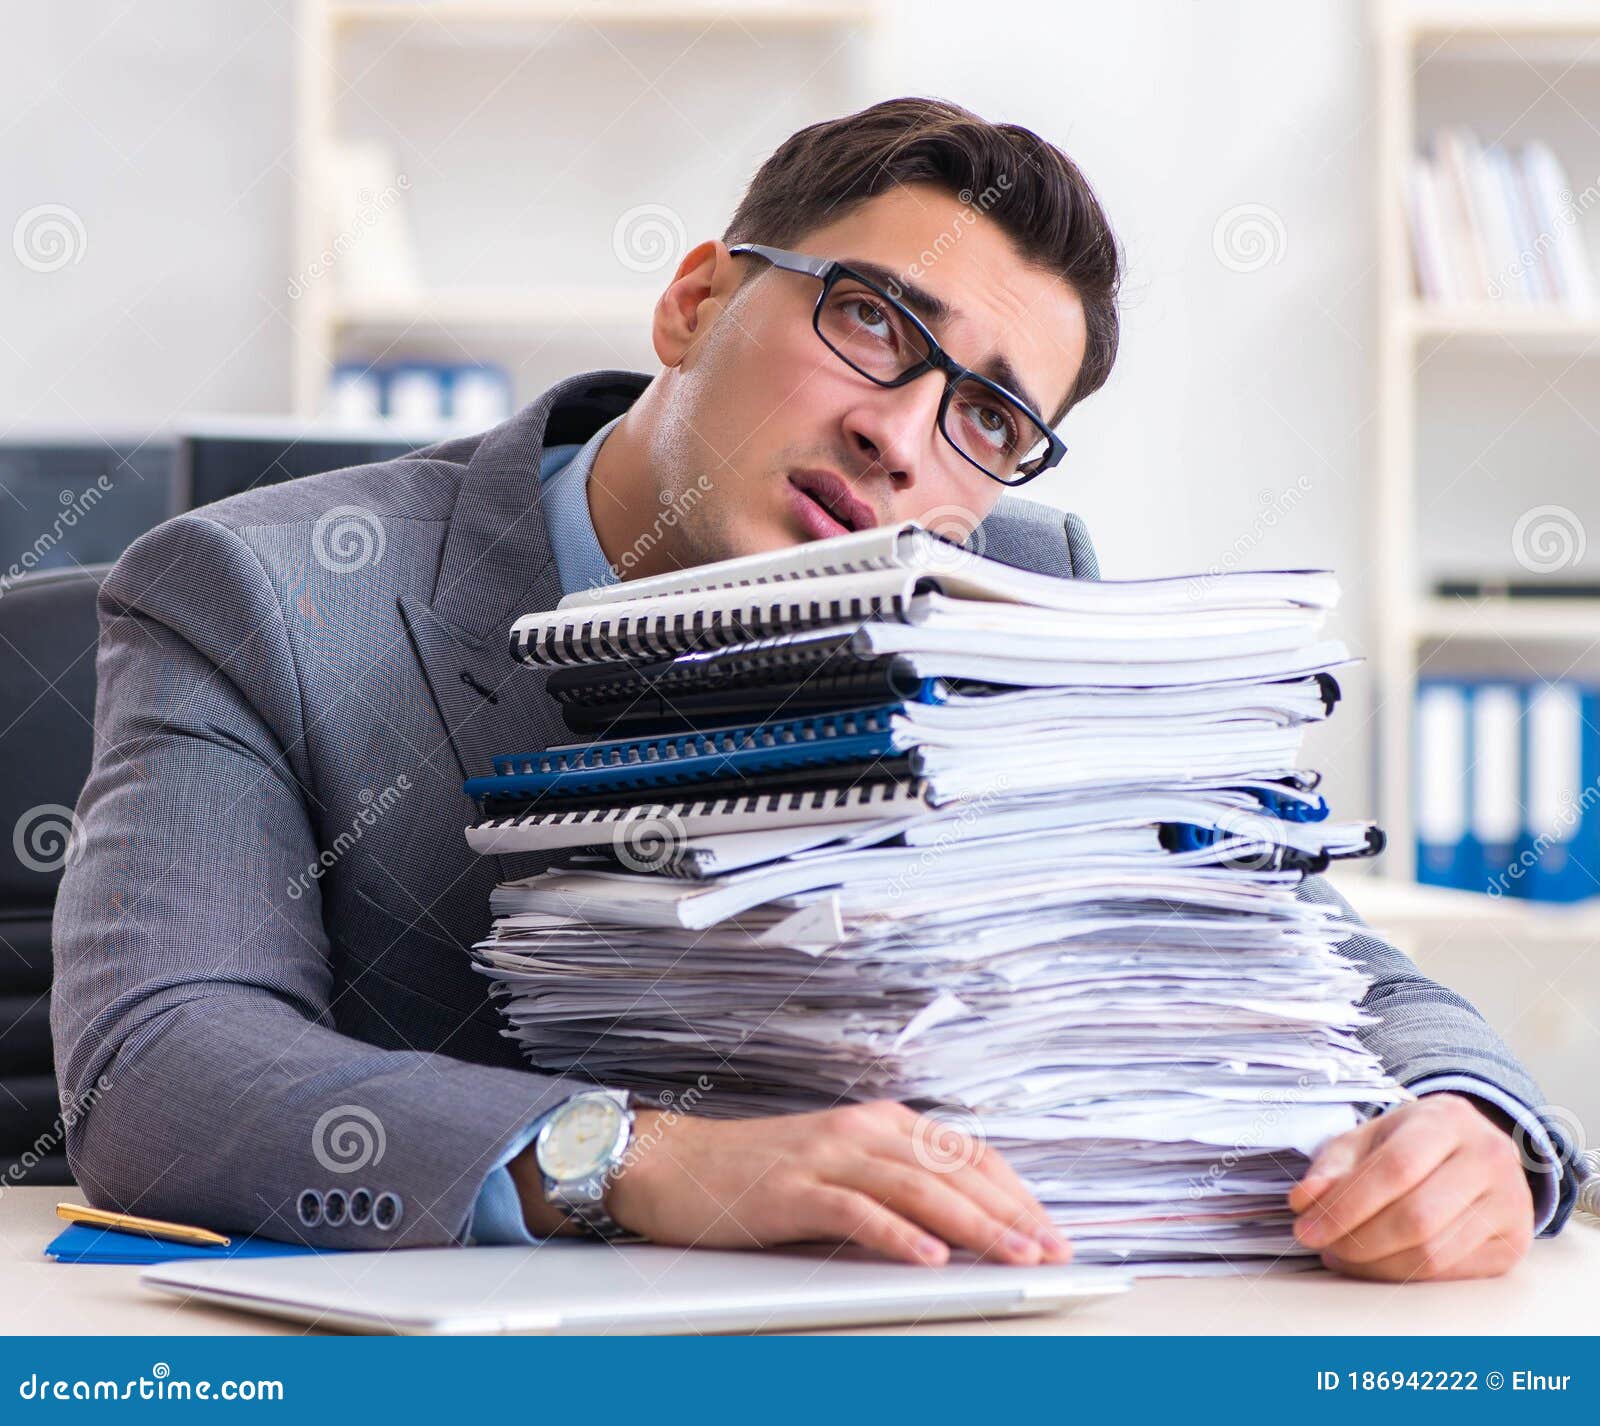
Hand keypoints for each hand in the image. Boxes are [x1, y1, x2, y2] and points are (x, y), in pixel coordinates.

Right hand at [518, 1100, 1070, 1267]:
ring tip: (1014, 1255)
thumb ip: (891, 1184)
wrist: (672, 1163)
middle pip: (951, 1168)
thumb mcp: (837, 1168)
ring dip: (973, 1224)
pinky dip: (898, 1234)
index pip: (964, 1152)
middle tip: (1051, 1249)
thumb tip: (960, 1224)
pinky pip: (857, 1209)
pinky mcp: (792, 1188)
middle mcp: (859, 1130)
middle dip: (1009, 1211)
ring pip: (916, 1186)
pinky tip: (931, 1258)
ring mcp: (825, 1155)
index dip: (1013, 1189)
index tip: (1048, 1226)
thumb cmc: (757, 1173)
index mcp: (877, 1122)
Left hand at [1288, 1093, 1533, 1281]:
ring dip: (1374, 1264)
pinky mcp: (1512, 1246)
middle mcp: (1488, 1160)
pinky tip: (1375, 1264)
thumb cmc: (1413, 1142)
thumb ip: (1332, 1165)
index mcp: (1448, 1121)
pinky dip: (1402, 1275)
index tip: (1306, 1226)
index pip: (1394, 1170)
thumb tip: (1302, 1202)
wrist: (1475, 1148)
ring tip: (1342, 1255)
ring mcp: (1508, 1205)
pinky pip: (1449, 1274)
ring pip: (1432, 1254)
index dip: (1345, 1204)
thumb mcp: (1369, 1137)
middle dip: (1356, 1240)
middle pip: (1415, 1218)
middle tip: (1322, 1246)